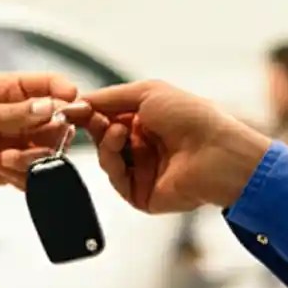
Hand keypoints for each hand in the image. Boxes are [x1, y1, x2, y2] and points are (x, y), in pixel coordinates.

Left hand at [0, 72, 77, 191]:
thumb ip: (16, 114)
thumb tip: (51, 108)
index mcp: (10, 90)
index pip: (49, 86)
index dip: (65, 93)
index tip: (73, 104)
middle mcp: (17, 116)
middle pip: (55, 123)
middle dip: (49, 133)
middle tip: (34, 139)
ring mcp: (13, 143)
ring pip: (44, 152)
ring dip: (28, 157)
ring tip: (1, 157)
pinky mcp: (6, 169)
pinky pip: (29, 175)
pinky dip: (17, 174)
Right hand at [0, 80, 269, 212]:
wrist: (217, 152)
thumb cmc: (193, 117)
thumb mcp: (148, 92)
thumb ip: (110, 97)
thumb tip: (78, 102)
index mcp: (150, 122)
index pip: (110, 117)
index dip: (91, 111)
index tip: (71, 105)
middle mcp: (146, 147)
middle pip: (103, 137)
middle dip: (92, 125)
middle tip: (79, 115)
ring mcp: (143, 172)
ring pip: (105, 158)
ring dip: (104, 140)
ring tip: (116, 129)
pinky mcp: (142, 195)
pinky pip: (114, 178)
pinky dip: (111, 158)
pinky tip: (122, 142)